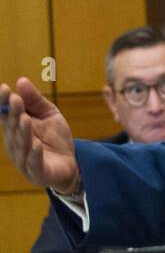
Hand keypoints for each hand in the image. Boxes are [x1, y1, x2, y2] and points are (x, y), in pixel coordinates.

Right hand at [0, 78, 79, 193]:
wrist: (70, 164)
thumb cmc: (54, 138)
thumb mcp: (49, 114)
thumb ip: (36, 100)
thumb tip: (22, 80)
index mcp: (15, 129)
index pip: (5, 114)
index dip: (3, 102)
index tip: (4, 88)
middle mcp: (15, 143)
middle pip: (12, 128)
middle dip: (13, 114)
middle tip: (16, 99)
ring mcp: (23, 159)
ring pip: (21, 145)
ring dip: (22, 132)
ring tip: (25, 119)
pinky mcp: (37, 172)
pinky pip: (34, 163)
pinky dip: (34, 155)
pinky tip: (36, 145)